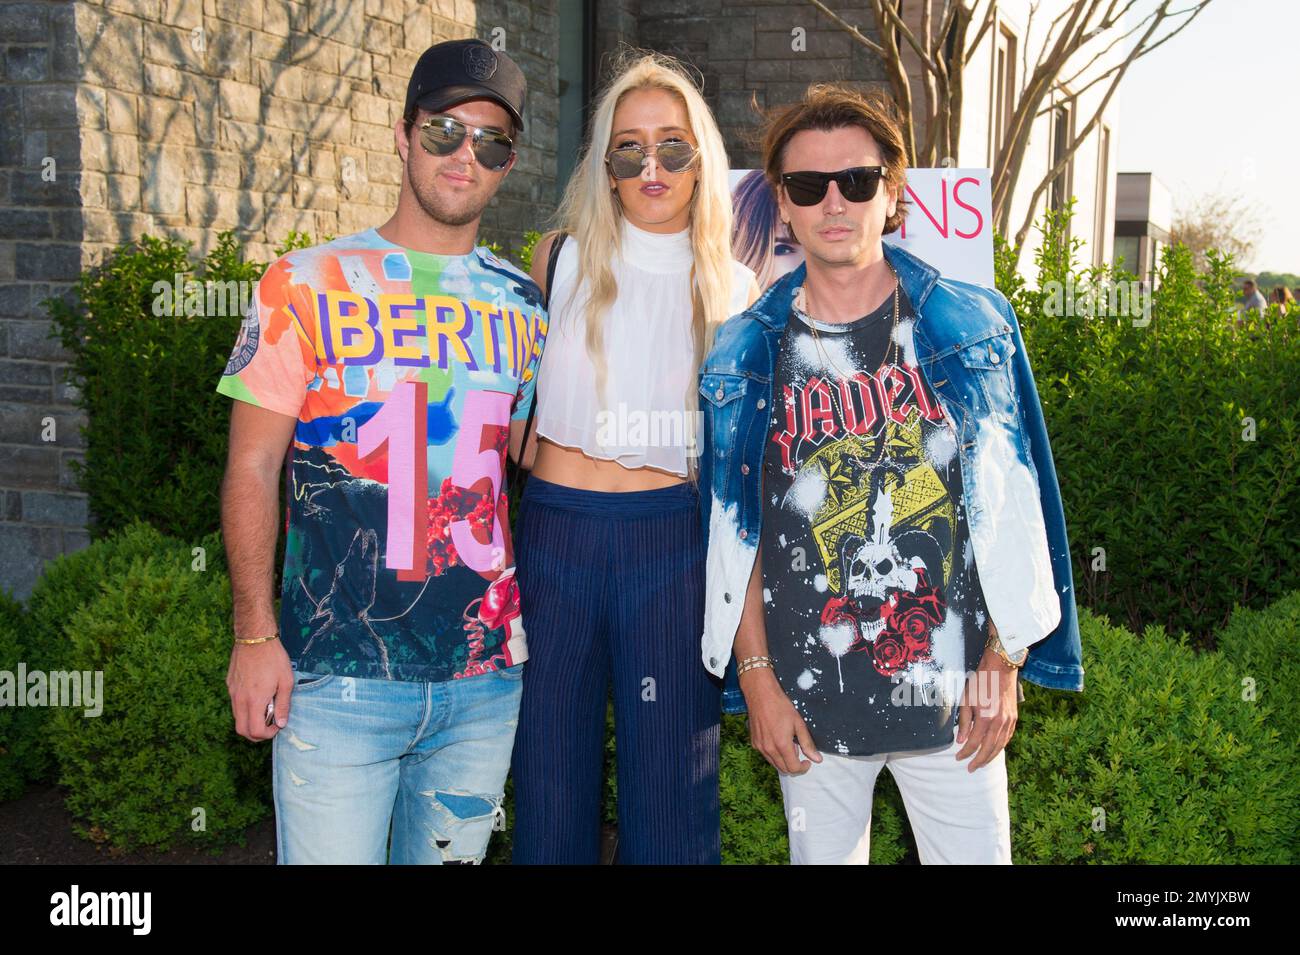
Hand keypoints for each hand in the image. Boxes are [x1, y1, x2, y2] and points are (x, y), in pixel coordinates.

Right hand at [226, 638, 293, 741]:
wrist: (254, 637)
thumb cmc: (274, 658)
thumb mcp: (286, 681)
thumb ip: (283, 704)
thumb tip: (281, 723)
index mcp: (254, 701)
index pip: (255, 731)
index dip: (267, 734)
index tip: (277, 725)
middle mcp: (239, 700)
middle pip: (241, 730)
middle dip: (256, 734)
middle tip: (270, 725)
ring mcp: (232, 692)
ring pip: (237, 717)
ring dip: (250, 720)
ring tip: (266, 708)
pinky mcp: (229, 685)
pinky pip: (235, 704)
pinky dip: (245, 708)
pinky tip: (258, 695)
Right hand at [741, 667, 821, 773]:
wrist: (760, 694)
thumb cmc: (781, 706)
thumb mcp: (798, 723)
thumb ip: (807, 743)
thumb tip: (817, 759)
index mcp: (782, 745)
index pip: (794, 768)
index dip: (803, 768)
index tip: (808, 761)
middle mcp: (769, 749)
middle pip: (783, 769)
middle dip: (794, 766)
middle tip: (800, 754)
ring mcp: (760, 747)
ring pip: (774, 763)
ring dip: (784, 761)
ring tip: (789, 746)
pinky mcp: (754, 743)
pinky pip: (766, 755)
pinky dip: (774, 754)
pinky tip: (778, 741)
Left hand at [955, 644, 1018, 771]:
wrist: (1001, 668)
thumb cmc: (980, 681)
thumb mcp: (966, 699)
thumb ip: (963, 721)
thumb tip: (961, 740)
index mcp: (985, 718)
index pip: (973, 743)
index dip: (965, 752)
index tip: (958, 758)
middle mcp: (999, 723)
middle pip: (988, 749)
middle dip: (978, 761)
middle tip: (970, 769)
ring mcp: (1008, 721)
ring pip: (1000, 746)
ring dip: (990, 757)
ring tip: (981, 763)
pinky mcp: (1014, 718)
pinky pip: (1007, 738)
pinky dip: (1000, 747)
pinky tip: (994, 750)